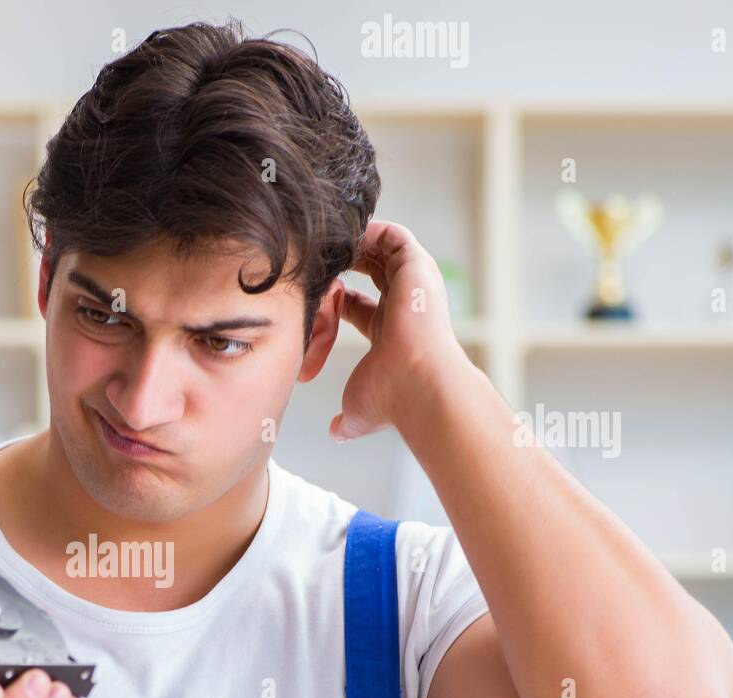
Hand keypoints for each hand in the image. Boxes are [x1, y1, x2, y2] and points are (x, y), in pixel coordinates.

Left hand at [330, 221, 469, 440]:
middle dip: (344, 263)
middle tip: (315, 259)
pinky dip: (369, 230)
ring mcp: (413, 286)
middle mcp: (405, 306)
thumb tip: (336, 434)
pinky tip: (342, 235)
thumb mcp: (357, 409)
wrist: (418, 388)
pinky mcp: (417, 268)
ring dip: (354, 242)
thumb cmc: (391, 400)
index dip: (336, 298)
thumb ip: (345, 421)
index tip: (313, 292)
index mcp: (390, 332)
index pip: (361, 306)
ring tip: (325, 241)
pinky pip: (393, 235)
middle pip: (373, 273)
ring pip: (383, 249)